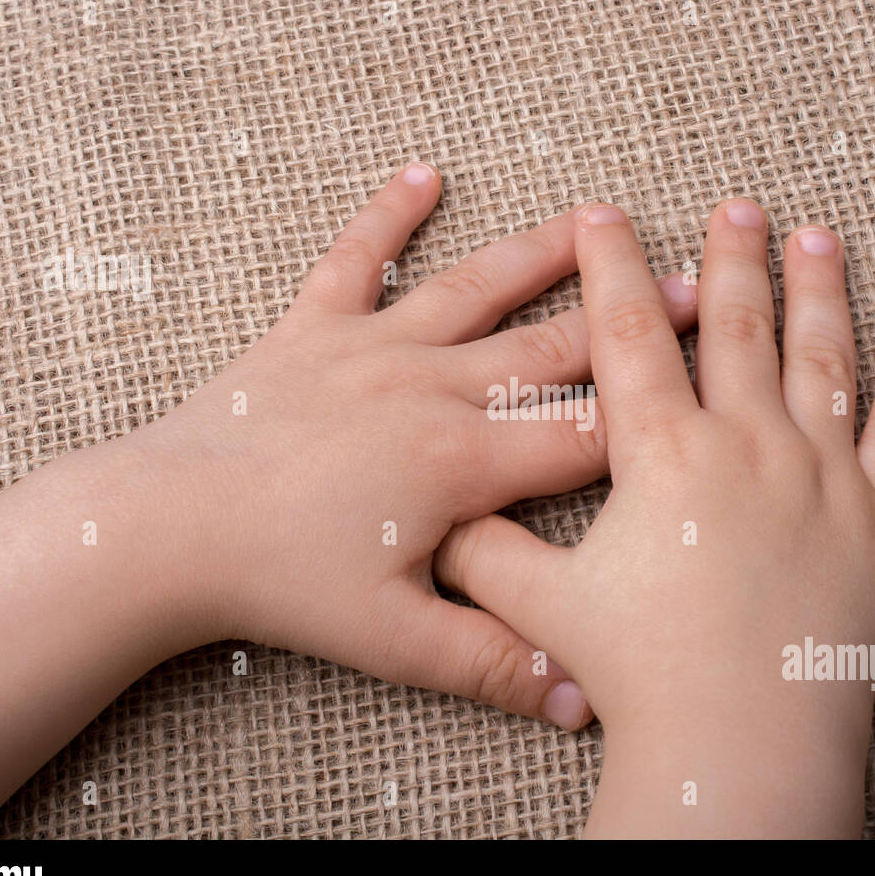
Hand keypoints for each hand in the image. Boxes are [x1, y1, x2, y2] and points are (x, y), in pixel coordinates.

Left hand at [135, 165, 698, 728]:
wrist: (165, 528)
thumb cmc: (279, 584)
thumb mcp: (395, 639)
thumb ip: (495, 664)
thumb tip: (582, 703)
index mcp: (462, 460)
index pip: (583, 436)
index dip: (652, 416)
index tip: (709, 392)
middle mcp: (430, 386)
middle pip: (551, 348)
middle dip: (628, 321)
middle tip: (694, 287)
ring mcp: (371, 346)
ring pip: (476, 287)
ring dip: (542, 252)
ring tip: (599, 216)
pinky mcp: (312, 329)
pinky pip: (357, 258)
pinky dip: (388, 214)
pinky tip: (424, 173)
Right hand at [434, 200, 874, 834]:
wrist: (743, 740)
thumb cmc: (644, 672)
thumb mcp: (545, 605)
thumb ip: (489, 553)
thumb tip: (441, 520)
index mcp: (663, 453)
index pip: (629, 336)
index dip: (613, 268)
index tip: (607, 214)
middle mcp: (748, 443)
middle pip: (738, 327)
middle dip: (732, 259)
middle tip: (737, 206)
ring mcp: (823, 475)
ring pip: (823, 358)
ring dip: (820, 291)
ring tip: (820, 237)